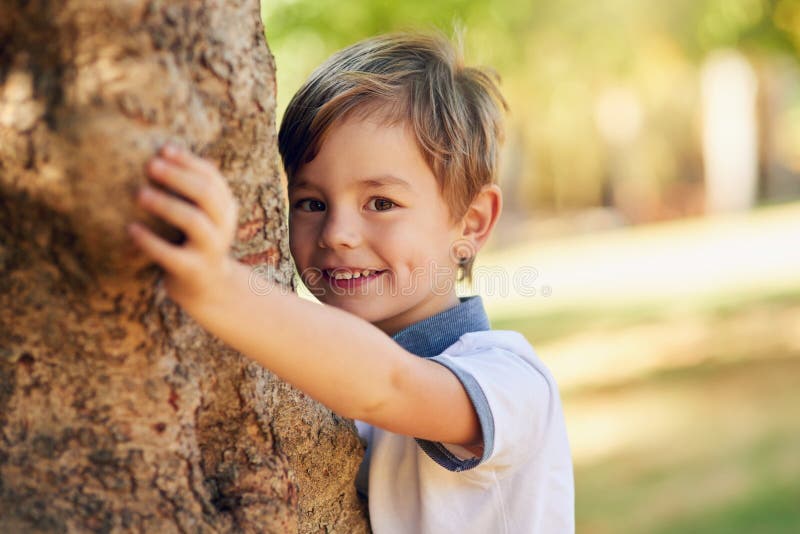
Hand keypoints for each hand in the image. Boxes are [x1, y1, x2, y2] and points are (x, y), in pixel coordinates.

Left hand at [128, 144, 238, 310]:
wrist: (208, 289)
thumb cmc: (194, 242)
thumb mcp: (201, 215)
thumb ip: (189, 191)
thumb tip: (158, 151)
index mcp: (225, 208)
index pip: (212, 177)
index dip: (188, 161)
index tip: (163, 148)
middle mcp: (223, 227)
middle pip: (206, 194)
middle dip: (178, 177)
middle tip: (149, 166)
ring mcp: (210, 250)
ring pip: (193, 221)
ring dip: (165, 204)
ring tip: (140, 194)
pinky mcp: (193, 271)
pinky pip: (170, 254)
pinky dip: (149, 240)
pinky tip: (130, 229)